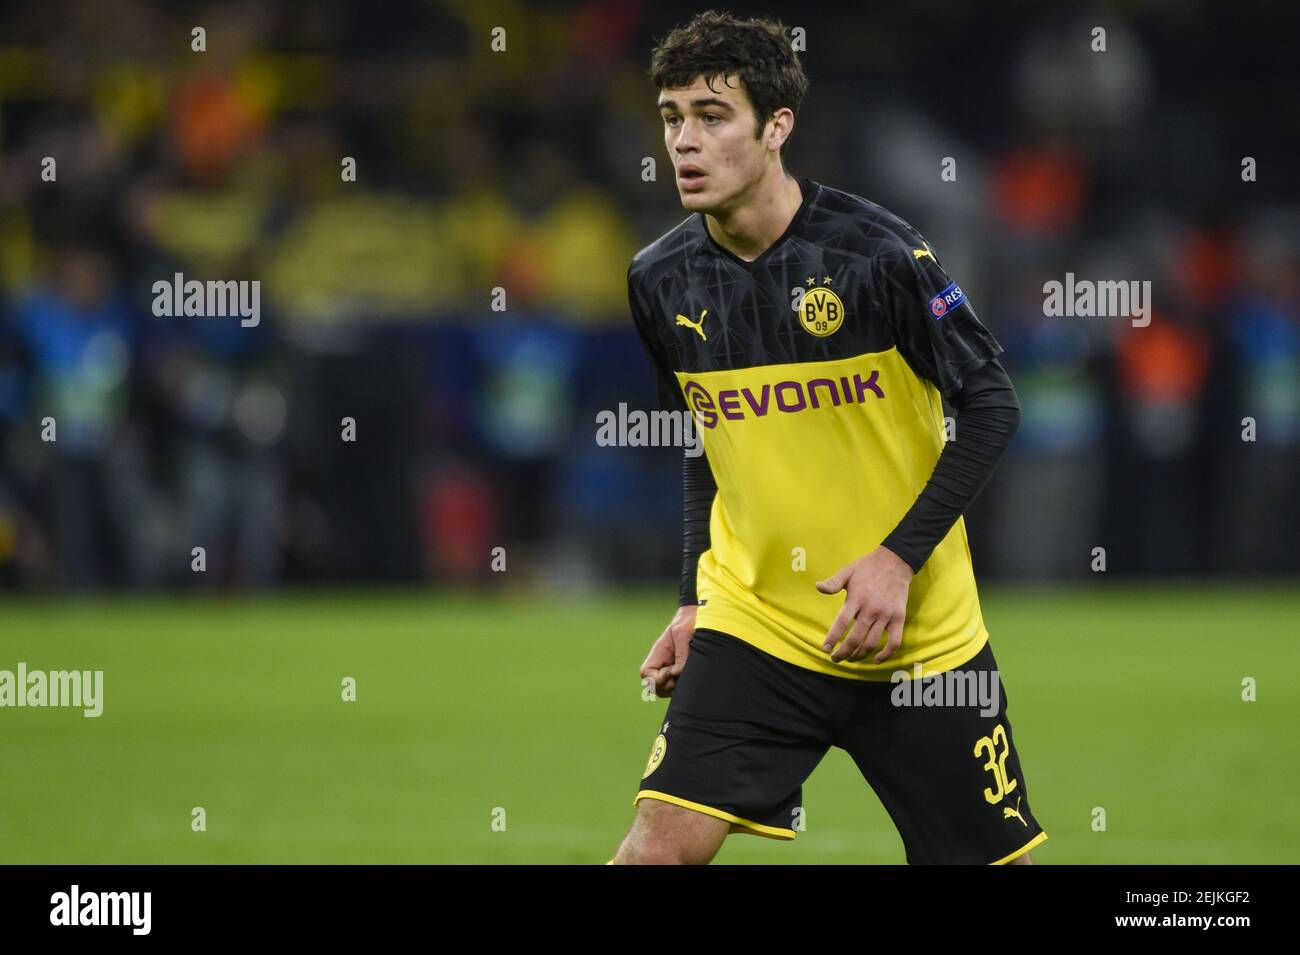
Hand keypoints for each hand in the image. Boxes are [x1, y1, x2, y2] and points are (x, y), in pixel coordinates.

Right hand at [640, 604, 696, 697]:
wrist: (701, 618)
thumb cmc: (690, 622)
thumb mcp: (685, 634)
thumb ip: (682, 655)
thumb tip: (677, 673)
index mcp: (658, 653)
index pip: (646, 672)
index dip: (655, 678)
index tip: (670, 672)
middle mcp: (662, 663)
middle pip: (653, 685)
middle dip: (665, 686)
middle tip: (679, 678)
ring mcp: (671, 669)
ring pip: (665, 690)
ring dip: (674, 689)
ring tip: (687, 677)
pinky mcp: (682, 673)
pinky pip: (677, 688)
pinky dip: (682, 687)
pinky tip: (691, 677)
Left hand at [815, 546, 913, 663]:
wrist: (895, 561)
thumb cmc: (867, 567)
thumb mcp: (847, 571)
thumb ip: (833, 582)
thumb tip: (818, 587)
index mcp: (857, 598)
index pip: (842, 623)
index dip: (833, 638)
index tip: (825, 649)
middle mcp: (871, 609)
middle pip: (855, 638)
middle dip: (843, 652)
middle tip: (835, 658)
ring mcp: (886, 615)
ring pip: (872, 643)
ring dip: (859, 655)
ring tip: (850, 659)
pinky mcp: (899, 618)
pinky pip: (894, 642)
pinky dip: (886, 654)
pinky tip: (876, 660)